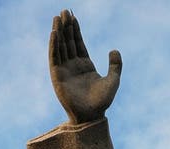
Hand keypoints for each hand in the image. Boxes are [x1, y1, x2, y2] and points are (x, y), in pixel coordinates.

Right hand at [49, 9, 121, 123]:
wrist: (91, 116)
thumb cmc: (102, 102)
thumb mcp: (113, 81)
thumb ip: (116, 66)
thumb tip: (114, 50)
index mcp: (85, 65)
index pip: (78, 43)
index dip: (75, 30)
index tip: (73, 16)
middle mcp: (73, 65)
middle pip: (68, 42)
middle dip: (66, 27)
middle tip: (64, 11)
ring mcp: (64, 70)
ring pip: (60, 46)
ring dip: (58, 32)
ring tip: (57, 17)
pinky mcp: (57, 75)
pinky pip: (54, 57)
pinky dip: (54, 45)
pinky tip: (54, 33)